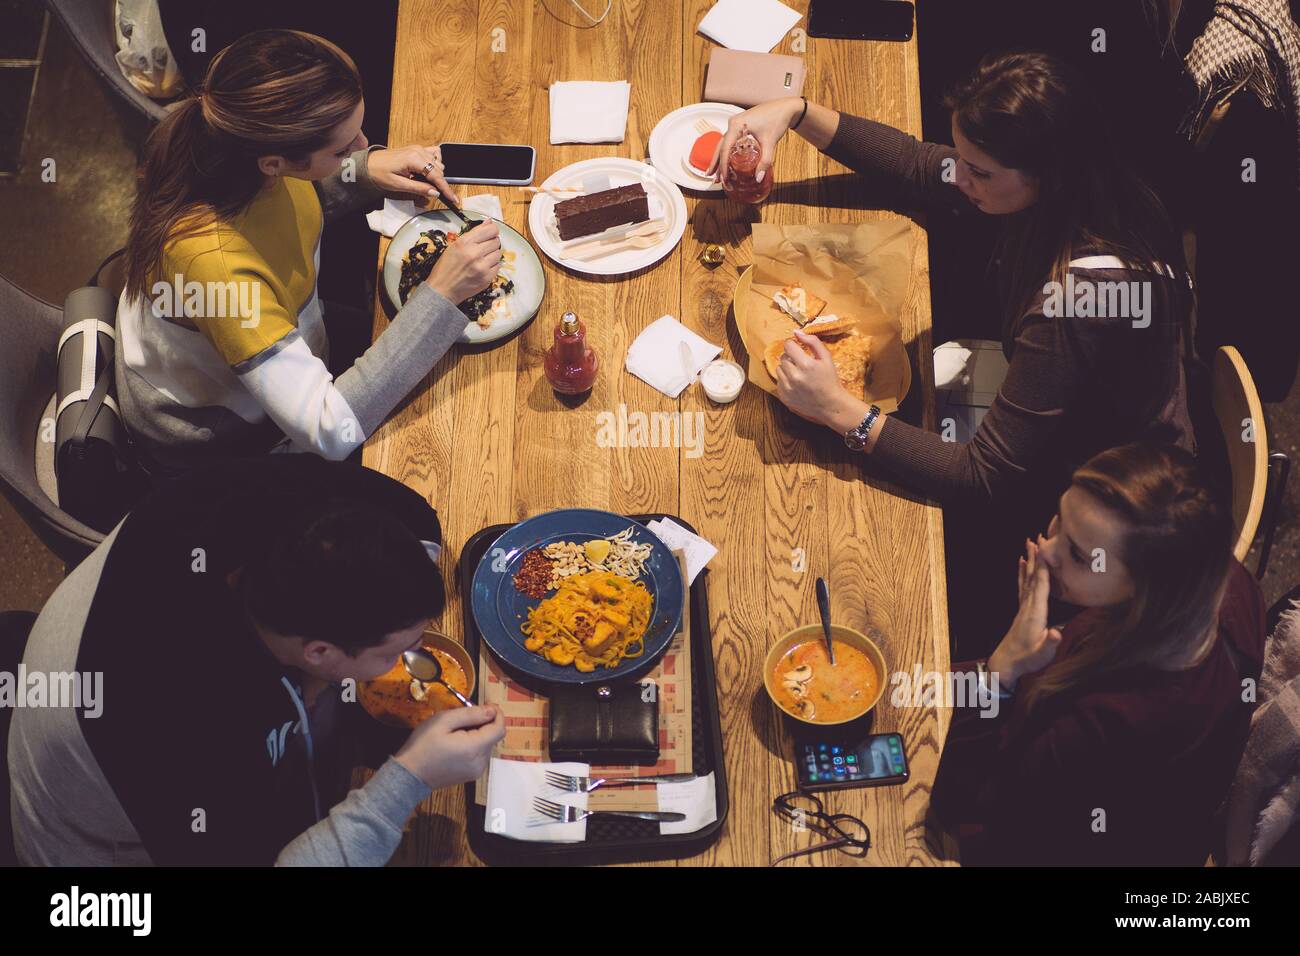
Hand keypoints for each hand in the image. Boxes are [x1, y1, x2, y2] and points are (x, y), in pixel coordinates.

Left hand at [367, 144, 460, 204]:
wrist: (369, 163)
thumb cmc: (380, 173)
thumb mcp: (398, 185)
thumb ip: (419, 188)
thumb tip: (436, 193)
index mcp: (414, 159)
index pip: (436, 176)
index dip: (446, 189)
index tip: (454, 199)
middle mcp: (419, 151)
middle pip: (440, 170)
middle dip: (442, 184)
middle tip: (442, 196)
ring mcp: (419, 148)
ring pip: (439, 163)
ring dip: (437, 175)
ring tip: (426, 184)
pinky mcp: (417, 149)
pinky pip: (434, 155)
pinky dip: (436, 164)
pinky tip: (429, 172)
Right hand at [394, 704, 504, 789]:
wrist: (409, 775)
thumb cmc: (423, 745)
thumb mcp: (443, 721)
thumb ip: (471, 714)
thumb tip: (492, 710)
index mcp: (475, 748)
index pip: (499, 729)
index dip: (497, 714)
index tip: (487, 704)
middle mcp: (481, 762)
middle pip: (493, 736)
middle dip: (484, 723)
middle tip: (463, 716)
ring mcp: (476, 771)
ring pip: (487, 745)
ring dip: (478, 733)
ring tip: (456, 730)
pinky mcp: (471, 775)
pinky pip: (480, 754)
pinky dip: (474, 744)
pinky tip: (457, 742)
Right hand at [424, 218, 501, 302]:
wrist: (442, 290)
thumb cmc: (446, 267)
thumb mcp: (454, 246)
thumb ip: (473, 234)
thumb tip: (489, 222)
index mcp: (464, 242)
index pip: (490, 230)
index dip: (492, 230)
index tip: (490, 233)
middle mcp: (475, 253)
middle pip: (496, 241)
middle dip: (492, 242)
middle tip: (483, 248)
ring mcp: (482, 267)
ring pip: (498, 253)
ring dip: (492, 254)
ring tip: (482, 258)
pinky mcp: (487, 278)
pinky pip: (498, 266)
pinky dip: (492, 265)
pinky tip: (483, 267)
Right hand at [708, 96, 802, 184]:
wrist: (786, 108)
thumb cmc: (777, 120)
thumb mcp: (770, 142)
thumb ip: (765, 161)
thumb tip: (758, 178)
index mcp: (737, 125)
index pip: (725, 149)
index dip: (723, 166)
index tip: (724, 178)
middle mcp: (733, 122)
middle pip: (720, 146)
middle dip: (716, 163)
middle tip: (712, 177)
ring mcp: (737, 122)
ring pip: (724, 143)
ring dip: (720, 157)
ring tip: (716, 172)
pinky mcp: (742, 124)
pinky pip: (731, 139)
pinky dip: (727, 150)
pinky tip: (728, 159)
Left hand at [774, 329, 854, 426]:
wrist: (830, 405)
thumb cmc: (829, 379)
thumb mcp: (826, 357)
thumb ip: (812, 342)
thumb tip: (796, 332)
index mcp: (806, 364)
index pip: (788, 346)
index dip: (793, 345)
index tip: (798, 349)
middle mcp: (794, 376)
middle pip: (783, 357)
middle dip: (791, 357)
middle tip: (801, 363)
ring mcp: (788, 388)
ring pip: (778, 368)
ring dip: (786, 368)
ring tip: (799, 373)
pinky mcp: (784, 396)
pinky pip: (778, 381)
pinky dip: (785, 380)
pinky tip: (796, 383)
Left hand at [988, 538, 1062, 690]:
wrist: (1006, 664)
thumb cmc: (1027, 659)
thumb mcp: (1043, 654)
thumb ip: (1049, 642)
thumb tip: (1055, 633)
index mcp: (1035, 613)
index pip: (1041, 586)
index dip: (1043, 568)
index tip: (1045, 550)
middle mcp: (1027, 606)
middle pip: (1032, 577)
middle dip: (1036, 557)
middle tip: (1037, 536)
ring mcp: (1023, 607)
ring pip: (1026, 578)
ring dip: (1029, 560)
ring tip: (1029, 543)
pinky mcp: (1021, 610)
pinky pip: (1022, 585)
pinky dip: (1022, 572)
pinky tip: (1021, 562)